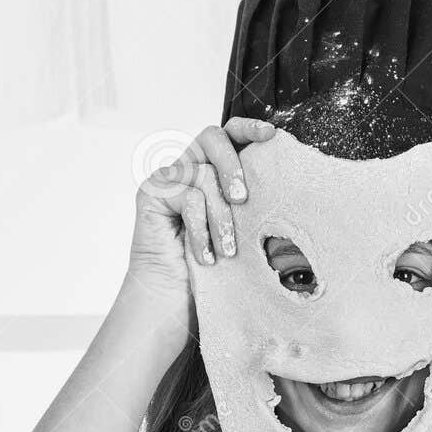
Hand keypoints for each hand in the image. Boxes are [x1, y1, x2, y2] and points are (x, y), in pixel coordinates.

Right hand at [125, 117, 274, 314]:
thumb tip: (280, 185)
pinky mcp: (151, 194)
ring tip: (226, 251)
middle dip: (233, 166)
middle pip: (212, 138)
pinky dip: (200, 230)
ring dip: (220, 217)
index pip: (229, 135)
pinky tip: (204, 257)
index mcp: (214, 172)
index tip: (272, 136)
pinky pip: (186, 197)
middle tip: (244, 201)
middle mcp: (189, 169)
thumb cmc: (212, 273)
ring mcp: (168, 179)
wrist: (175, 303)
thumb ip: (249, 203)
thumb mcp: (241, 232)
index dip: (249, 128)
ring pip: (203, 174)